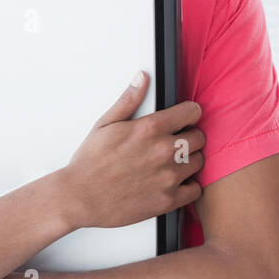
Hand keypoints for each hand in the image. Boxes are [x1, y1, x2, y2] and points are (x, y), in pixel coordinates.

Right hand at [58, 70, 204, 228]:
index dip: (188, 114)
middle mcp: (163, 151)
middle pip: (199, 137)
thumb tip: (142, 78)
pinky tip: (174, 183)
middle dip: (189, 137)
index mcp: (150, 129)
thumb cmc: (90, 163)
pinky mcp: (168, 200)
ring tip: (172, 163)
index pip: (192, 112)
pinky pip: (195, 190)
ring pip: (199, 162)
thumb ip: (129, 99)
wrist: (79, 198)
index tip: (184, 119)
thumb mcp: (105, 124)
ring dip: (189, 161)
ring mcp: (167, 177)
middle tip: (175, 143)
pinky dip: (188, 186)